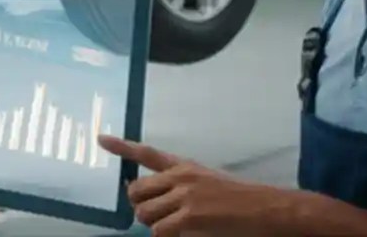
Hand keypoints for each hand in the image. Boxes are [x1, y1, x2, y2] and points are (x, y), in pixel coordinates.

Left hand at [99, 135, 288, 236]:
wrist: (266, 207)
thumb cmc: (240, 199)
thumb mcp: (207, 182)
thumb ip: (180, 186)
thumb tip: (154, 201)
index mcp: (185, 165)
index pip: (147, 153)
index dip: (121, 147)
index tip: (100, 139)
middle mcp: (180, 176)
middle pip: (136, 190)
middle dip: (140, 206)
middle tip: (157, 216)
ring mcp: (184, 195)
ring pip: (144, 213)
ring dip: (153, 224)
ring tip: (172, 227)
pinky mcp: (190, 215)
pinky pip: (160, 230)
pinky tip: (184, 234)